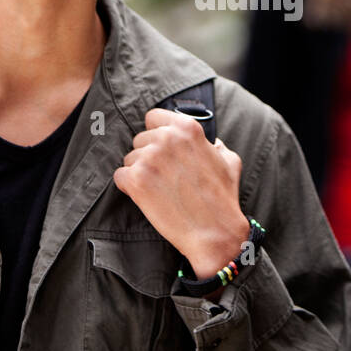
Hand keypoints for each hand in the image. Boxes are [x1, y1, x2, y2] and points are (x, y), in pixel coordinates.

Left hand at [113, 109, 248, 279]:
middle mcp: (166, 138)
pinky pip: (120, 177)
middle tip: (164, 177)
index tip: (161, 149)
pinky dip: (129, 188)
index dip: (155, 134)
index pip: (153, 117)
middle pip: (139, 140)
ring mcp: (149, 158)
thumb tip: (210, 141)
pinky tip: (148, 198)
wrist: (214, 233)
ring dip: (139, 173)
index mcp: (187, 128)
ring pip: (129, 159)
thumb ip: (214, 144)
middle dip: (148, 157)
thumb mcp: (229, 161)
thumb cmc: (223, 199)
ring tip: (160, 190)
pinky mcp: (136, 180)